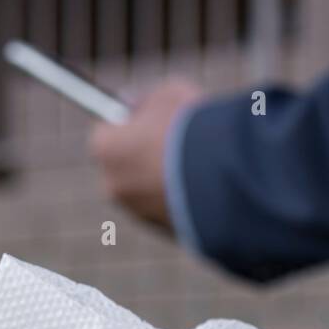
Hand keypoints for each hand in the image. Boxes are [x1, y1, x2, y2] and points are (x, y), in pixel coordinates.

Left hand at [89, 78, 204, 229]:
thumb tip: (136, 107)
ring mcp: (138, 213)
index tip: (150, 120)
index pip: (106, 133)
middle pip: (124, 167)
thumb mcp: (168, 95)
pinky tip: (207, 187)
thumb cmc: (191, 128)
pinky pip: (170, 211)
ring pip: (147, 192)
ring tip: (198, 165)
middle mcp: (113, 186)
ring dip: (164, 180)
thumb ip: (146, 101)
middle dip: (144, 157)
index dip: (129, 125)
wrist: (223, 174)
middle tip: (176, 142)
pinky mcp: (165, 232)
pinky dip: (183, 201)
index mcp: (105, 149)